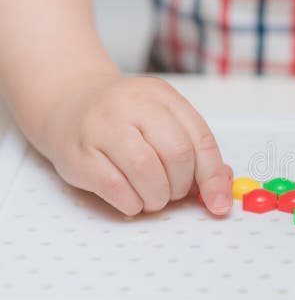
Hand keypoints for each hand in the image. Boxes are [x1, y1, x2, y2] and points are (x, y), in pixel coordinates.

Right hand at [38, 73, 232, 215]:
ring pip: (147, 171)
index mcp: (162, 96)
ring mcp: (101, 128)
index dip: (213, 176)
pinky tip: (132, 199)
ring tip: (153, 198)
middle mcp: (132, 105)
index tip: (219, 203)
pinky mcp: (78, 154)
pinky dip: (132, 203)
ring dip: (157, 197)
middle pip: (177, 155)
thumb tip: (220, 191)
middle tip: (172, 193)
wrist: (69, 101)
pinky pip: (116, 188)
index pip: (200, 139)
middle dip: (181, 186)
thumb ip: (195, 152)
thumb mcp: (164, 121)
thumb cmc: (125, 118)